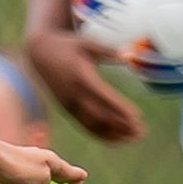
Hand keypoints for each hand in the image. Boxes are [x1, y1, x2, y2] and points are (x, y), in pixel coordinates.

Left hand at [0, 140, 87, 183]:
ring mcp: (27, 162)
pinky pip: (30, 174)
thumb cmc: (18, 167)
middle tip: (76, 181)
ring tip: (56, 181)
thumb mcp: (42, 177)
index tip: (82, 179)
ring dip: (50, 177)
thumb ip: (48, 181)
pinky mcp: (14, 167)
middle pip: (57, 169)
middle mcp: (40, 159)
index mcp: (51, 160)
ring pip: (43, 171)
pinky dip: (36, 179)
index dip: (74, 176)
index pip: (67, 170)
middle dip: (66, 175)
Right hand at [26, 29, 144, 143]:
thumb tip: (130, 56)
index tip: (138, 116)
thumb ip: (107, 51)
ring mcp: (69, 105)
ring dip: (115, 134)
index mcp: (80, 77)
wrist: (39, 54)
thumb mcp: (86, 43)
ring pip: (93, 125)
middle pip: (100, 115)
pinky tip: (119, 140)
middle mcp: (74, 95)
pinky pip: (86, 127)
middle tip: (143, 131)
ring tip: (136, 138)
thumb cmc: (67, 46)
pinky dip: (103, 135)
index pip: (103, 97)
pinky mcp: (67, 110)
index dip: (120, 108)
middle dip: (122, 125)